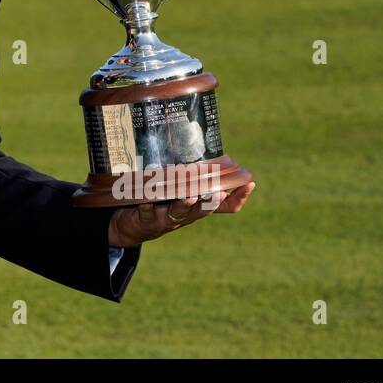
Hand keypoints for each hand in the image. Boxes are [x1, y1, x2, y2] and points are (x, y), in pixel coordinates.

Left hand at [107, 182, 255, 247]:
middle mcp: (186, 215)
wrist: (133, 227)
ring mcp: (167, 219)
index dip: (239, 197)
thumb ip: (195, 178)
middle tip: (218, 192)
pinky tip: (146, 201)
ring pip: (178, 213)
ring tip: (188, 196)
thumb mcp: (180, 191)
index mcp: (197, 206)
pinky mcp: (146, 220)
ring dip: (184, 204)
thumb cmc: (161, 204)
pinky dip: (147, 208)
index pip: (225, 206)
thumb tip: (213, 155)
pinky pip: (147, 214)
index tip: (250, 183)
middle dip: (211, 202)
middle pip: (203, 210)